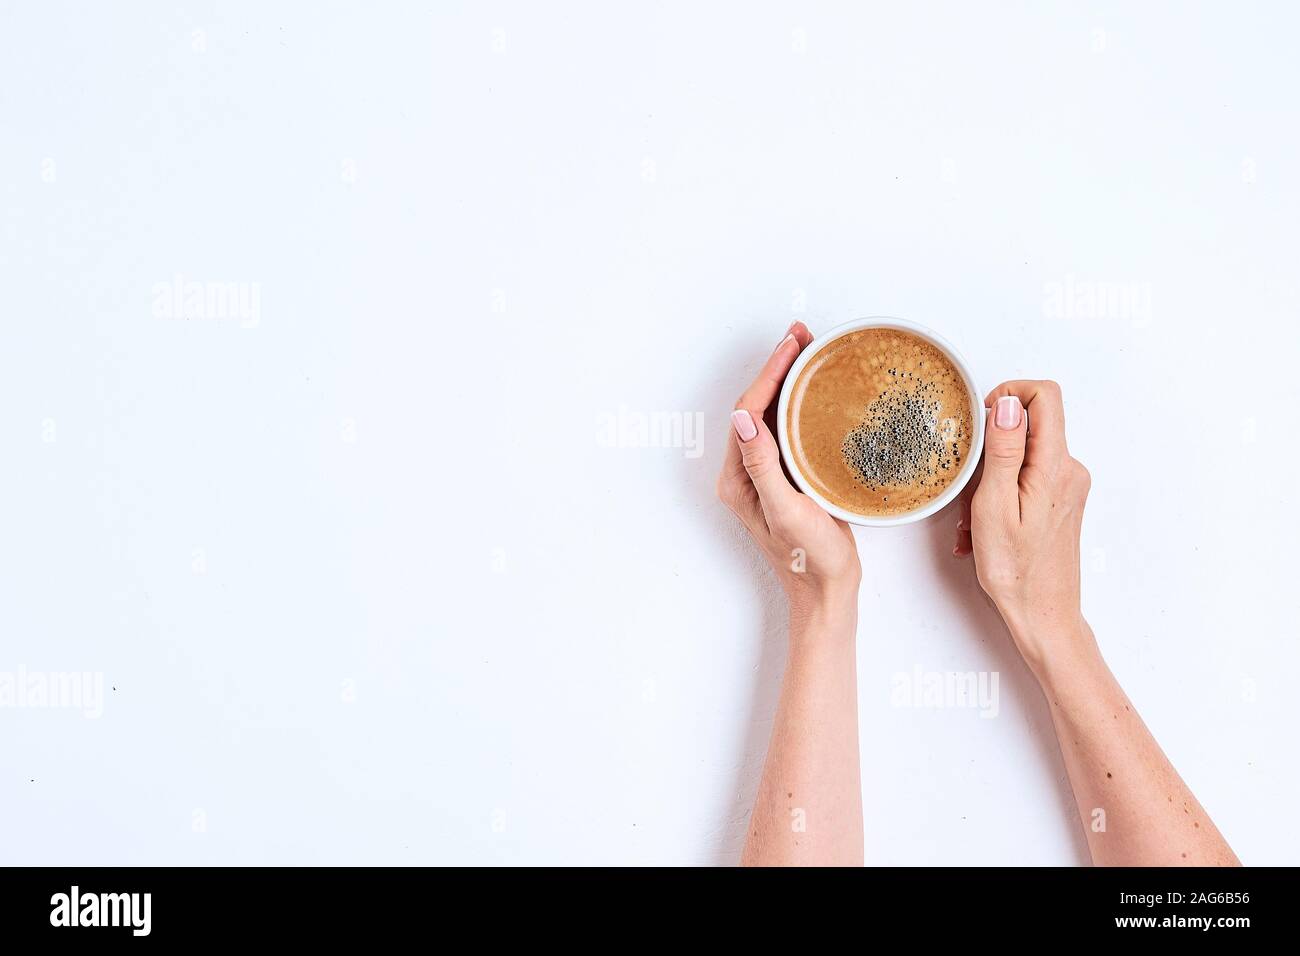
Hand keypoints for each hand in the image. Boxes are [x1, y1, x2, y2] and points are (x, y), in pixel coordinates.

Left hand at [716, 323, 860, 625]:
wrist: (828, 591)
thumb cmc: (809, 558)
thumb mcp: (787, 511)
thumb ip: (764, 466)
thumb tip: (744, 419)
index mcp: (738, 478)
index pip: (748, 411)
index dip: (769, 374)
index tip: (793, 346)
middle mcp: (746, 472)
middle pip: (757, 407)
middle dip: (778, 368)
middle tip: (803, 336)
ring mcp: (765, 474)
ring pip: (772, 415)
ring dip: (788, 381)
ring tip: (810, 351)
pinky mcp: (786, 477)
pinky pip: (788, 430)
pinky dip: (800, 403)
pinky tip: (818, 390)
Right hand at [955, 380, 1093, 672]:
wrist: (1043, 615)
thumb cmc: (1016, 571)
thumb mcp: (995, 505)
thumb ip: (1005, 450)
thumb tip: (1009, 404)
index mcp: (1055, 466)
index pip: (1045, 396)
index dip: (1010, 394)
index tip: (982, 418)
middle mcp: (1069, 470)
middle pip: (1029, 425)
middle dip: (990, 448)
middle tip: (970, 485)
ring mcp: (1067, 486)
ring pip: (1023, 455)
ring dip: (990, 478)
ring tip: (974, 517)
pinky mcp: (1061, 501)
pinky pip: (1026, 478)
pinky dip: (1000, 493)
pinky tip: (984, 525)